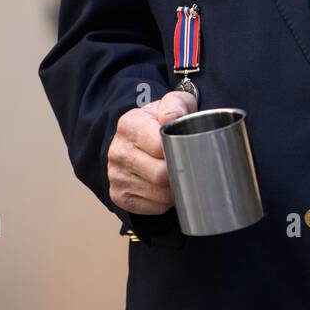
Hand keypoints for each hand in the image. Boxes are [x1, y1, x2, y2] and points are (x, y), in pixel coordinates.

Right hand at [107, 91, 196, 215]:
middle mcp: (118, 150)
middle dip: (180, 174)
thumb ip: (176, 105)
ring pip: (158, 194)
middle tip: (193, 168)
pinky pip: (152, 207)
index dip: (180, 152)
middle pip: (160, 174)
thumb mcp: (173, 103)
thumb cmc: (163, 122)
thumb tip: (172, 118)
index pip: (160, 147)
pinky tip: (167, 189)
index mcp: (129, 124)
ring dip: (175, 190)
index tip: (191, 151)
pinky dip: (165, 202)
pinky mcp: (119, 195)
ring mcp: (116, 175)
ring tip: (181, 177)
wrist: (141, 138)